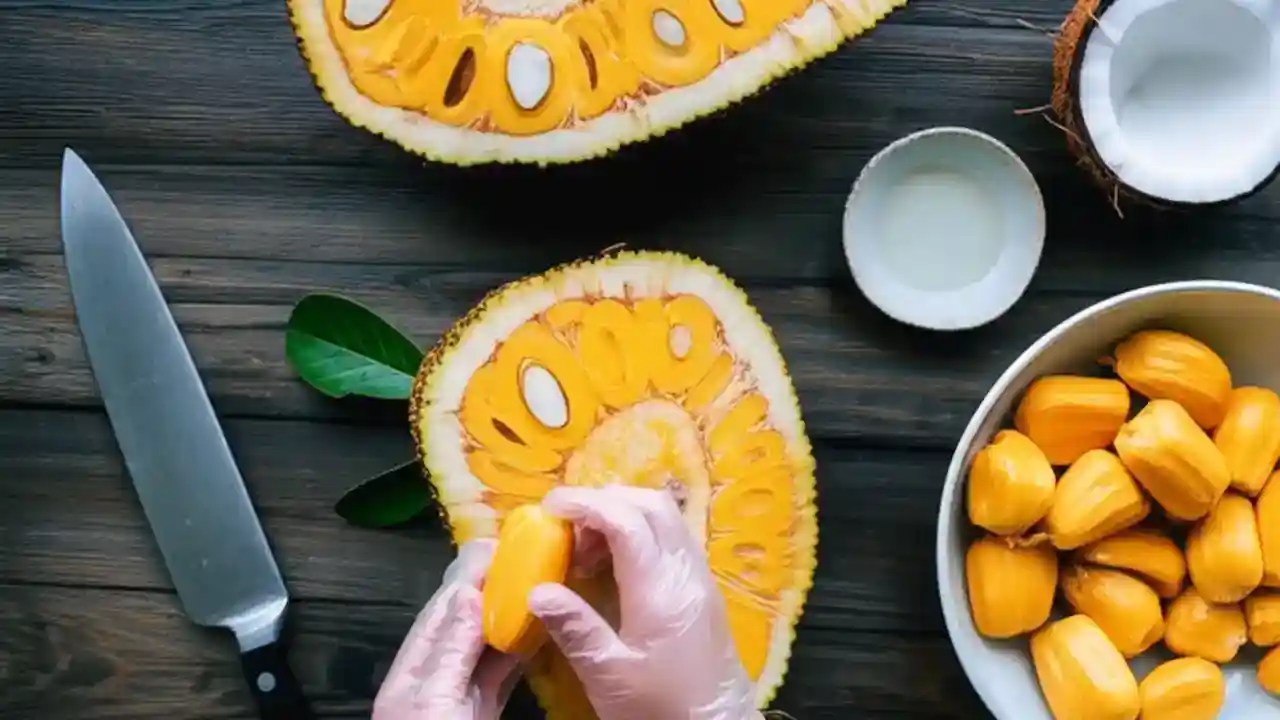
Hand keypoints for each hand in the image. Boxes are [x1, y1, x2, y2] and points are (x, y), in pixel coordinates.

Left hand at [372, 540, 519, 719]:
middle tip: (519, 552)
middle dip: (488, 588)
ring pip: (486, 644)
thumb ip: (451, 653)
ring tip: (534, 581)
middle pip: (464, 621)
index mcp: (413, 668)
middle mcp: (436, 674)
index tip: (495, 544)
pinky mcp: (482, 709)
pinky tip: (537, 631)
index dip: (466, 575)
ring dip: (508, 615)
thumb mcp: (434, 700)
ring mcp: (459, 692)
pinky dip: (520, 650)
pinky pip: (502, 672)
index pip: (441, 610)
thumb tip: (469, 594)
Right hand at [528, 485, 758, 719]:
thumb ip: (575, 628)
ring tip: (587, 552)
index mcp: (660, 588)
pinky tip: (616, 567)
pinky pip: (672, 538)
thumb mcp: (609, 676)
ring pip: (666, 518)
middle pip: (651, 504)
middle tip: (568, 529)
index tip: (549, 508)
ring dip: (624, 516)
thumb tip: (536, 590)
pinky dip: (641, 534)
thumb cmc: (660, 708)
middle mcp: (685, 570)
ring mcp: (699, 576)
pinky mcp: (703, 589)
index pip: (625, 519)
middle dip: (605, 501)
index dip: (586, 503)